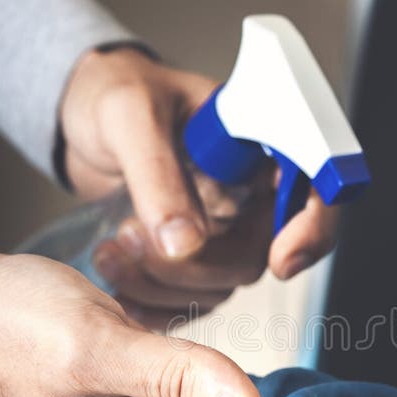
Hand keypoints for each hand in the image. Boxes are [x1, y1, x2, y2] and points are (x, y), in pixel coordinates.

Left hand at [59, 48, 338, 323]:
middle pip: (260, 255)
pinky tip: (116, 276)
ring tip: (111, 247)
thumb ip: (157, 174)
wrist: (80, 119)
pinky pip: (189, 302)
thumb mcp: (130, 117)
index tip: (281, 262)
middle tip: (133, 236)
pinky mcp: (193, 262)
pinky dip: (151, 303)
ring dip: (162, 284)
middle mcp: (252, 194)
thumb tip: (185, 244)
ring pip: (221, 286)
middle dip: (197, 264)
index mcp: (261, 144)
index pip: (317, 192)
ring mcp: (225, 232)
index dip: (314, 231)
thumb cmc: (115, 93)